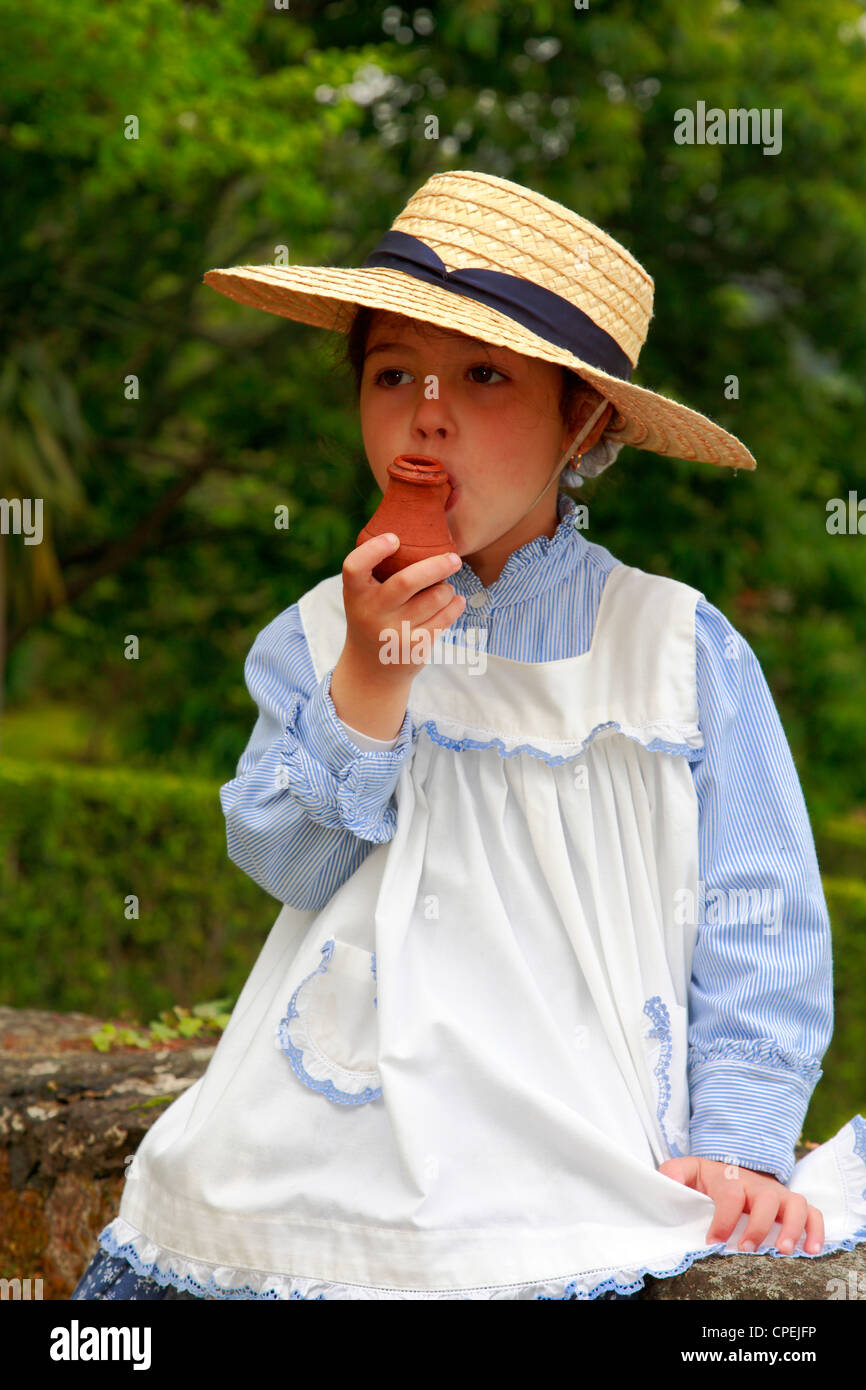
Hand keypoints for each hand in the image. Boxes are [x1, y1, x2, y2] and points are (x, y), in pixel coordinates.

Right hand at [341, 533, 465, 679]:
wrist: (371, 668)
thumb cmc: (374, 615)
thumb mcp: (365, 594)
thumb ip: (380, 569)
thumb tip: (424, 530)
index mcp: (355, 593)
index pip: (354, 566)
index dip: (374, 550)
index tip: (394, 538)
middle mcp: (370, 613)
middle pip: (407, 581)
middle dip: (436, 566)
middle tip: (454, 559)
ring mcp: (392, 632)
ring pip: (435, 597)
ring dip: (446, 588)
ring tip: (444, 588)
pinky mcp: (414, 647)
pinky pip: (445, 617)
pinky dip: (455, 604)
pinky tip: (455, 600)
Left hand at [657, 1155, 824, 1254]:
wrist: (732, 1169)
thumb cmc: (708, 1178)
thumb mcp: (687, 1172)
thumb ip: (673, 1174)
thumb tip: (662, 1182)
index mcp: (730, 1178)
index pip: (730, 1194)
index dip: (723, 1219)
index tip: (713, 1241)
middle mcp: (758, 1185)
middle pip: (765, 1199)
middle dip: (759, 1226)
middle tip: (748, 1249)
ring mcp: (778, 1194)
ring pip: (795, 1204)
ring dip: (793, 1228)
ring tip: (785, 1251)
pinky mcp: (792, 1205)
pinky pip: (813, 1213)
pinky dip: (816, 1229)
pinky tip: (812, 1250)